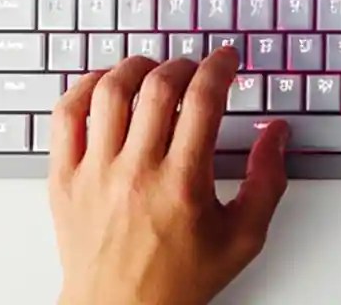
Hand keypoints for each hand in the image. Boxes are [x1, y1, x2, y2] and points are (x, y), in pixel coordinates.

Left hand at [48, 49, 288, 304]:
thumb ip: (267, 181)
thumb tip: (276, 135)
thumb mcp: (242, 237)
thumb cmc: (177, 280)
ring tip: (151, 70)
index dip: (219, 67)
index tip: (226, 60)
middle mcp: (136, 171)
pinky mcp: (64, 177)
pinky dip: (84, 88)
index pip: (203, 99)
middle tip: (194, 69)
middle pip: (158, 86)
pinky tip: (104, 86)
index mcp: (182, 182)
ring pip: (110, 92)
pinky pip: (66, 115)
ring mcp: (95, 172)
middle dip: (183, 64)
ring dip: (136, 67)